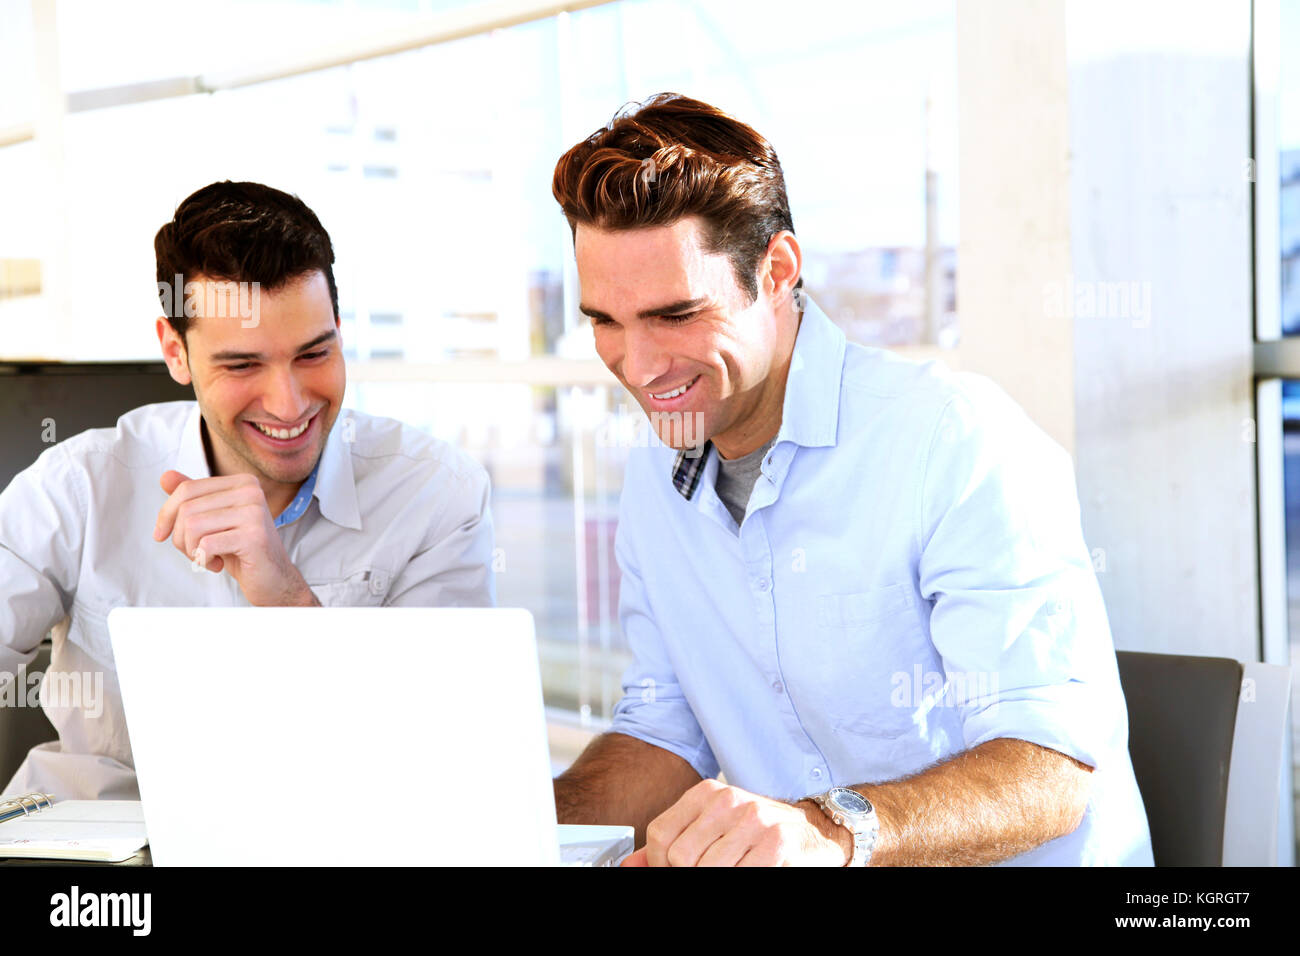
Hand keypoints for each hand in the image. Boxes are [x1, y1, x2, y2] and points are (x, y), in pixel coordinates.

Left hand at [154, 470, 317, 605]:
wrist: (272, 578)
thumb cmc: (241, 550)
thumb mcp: (213, 521)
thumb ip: (193, 498)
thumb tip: (165, 476)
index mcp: (242, 482)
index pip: (188, 488)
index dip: (166, 514)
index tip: (161, 534)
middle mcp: (251, 491)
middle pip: (187, 508)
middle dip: (180, 537)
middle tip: (195, 552)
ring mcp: (254, 512)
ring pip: (193, 526)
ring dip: (191, 550)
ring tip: (206, 558)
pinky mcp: (254, 536)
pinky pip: (206, 545)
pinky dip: (204, 560)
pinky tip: (217, 564)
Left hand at [619, 779, 851, 866]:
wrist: (814, 832)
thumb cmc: (758, 833)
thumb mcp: (713, 828)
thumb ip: (673, 843)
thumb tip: (630, 865)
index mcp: (708, 794)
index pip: (661, 835)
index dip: (660, 864)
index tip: (673, 870)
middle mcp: (730, 801)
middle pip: (681, 857)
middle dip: (689, 873)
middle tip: (708, 872)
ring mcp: (754, 822)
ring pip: (707, 870)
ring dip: (717, 877)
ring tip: (732, 869)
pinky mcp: (775, 846)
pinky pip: (739, 875)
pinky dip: (739, 877)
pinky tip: (748, 870)